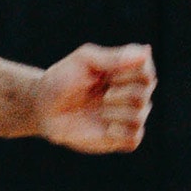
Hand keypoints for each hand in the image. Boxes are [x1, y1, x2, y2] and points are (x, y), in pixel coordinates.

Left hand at [34, 42, 155, 154]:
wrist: (43, 108)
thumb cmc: (63, 79)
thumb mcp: (85, 60)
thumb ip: (114, 57)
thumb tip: (146, 51)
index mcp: (127, 71)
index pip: (146, 70)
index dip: (126, 73)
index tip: (104, 73)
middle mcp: (133, 93)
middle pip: (144, 92)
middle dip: (118, 92)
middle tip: (100, 93)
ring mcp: (128, 116)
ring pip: (140, 115)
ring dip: (114, 112)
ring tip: (99, 109)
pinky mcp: (121, 139)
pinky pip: (134, 138)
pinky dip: (117, 132)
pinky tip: (104, 127)